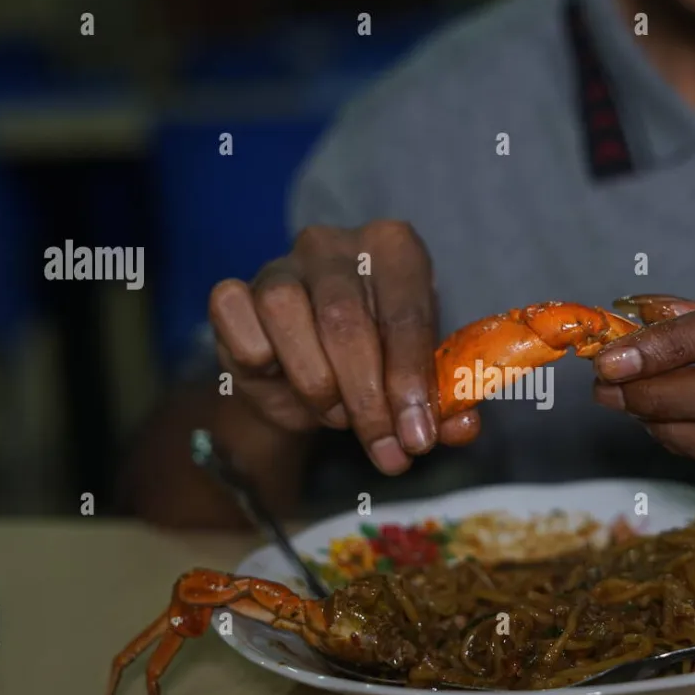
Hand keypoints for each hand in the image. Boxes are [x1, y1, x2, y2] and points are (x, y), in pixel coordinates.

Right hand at [208, 221, 479, 474]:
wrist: (304, 379)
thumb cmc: (374, 367)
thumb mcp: (416, 384)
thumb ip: (443, 403)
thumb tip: (462, 425)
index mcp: (395, 250)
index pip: (407, 314)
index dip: (412, 381)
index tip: (417, 437)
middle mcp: (335, 245)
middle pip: (346, 323)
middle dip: (368, 401)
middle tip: (384, 449)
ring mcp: (280, 264)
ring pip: (287, 316)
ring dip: (315, 384)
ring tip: (336, 413)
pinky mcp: (233, 290)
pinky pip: (238, 319)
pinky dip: (261, 362)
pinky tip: (281, 377)